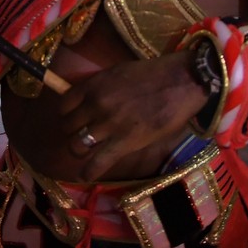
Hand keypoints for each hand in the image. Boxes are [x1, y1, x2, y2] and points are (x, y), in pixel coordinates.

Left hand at [56, 52, 207, 181]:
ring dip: (80, 151)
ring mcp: (109, 124)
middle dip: (73, 133)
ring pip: (78, 145)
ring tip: (86, 154)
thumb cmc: (154, 75)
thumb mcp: (119, 72)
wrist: (182, 82)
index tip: (74, 119)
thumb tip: (88, 99)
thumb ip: (101, 86)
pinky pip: (98, 162)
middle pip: (68, 126)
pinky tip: (85, 175)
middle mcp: (96, 104)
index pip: (65, 104)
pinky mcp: (125, 142)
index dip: (67, 114)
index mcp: (94, 85)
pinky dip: (89, 171)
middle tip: (82, 136)